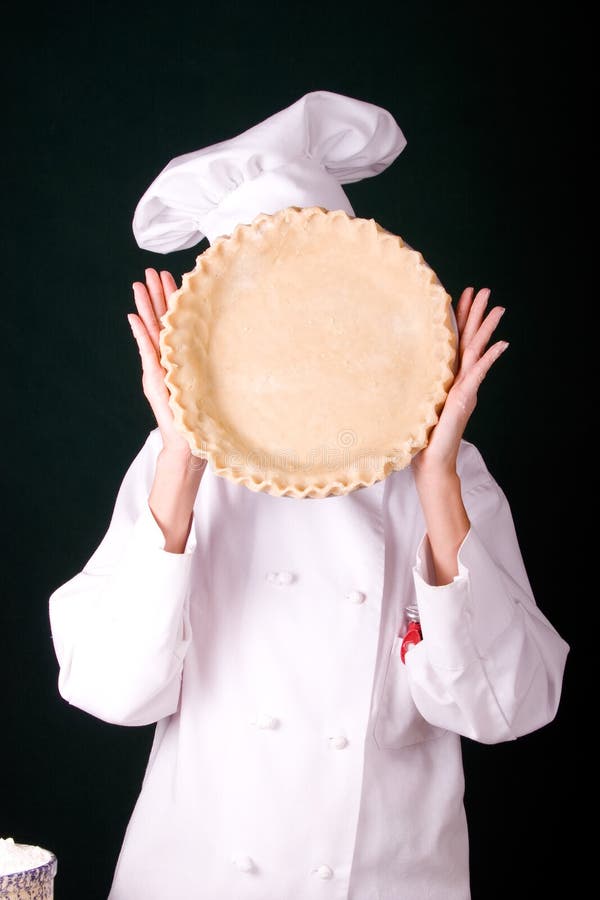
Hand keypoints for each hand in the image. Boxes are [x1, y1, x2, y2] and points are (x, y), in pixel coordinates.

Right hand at [128, 268, 193, 455]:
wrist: (188, 437)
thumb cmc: (201, 412)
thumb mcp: (205, 380)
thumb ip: (203, 362)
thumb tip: (220, 342)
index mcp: (181, 354)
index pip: (175, 320)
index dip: (172, 299)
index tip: (173, 276)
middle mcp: (168, 357)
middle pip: (160, 319)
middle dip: (155, 295)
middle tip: (150, 271)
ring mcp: (159, 366)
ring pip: (151, 330)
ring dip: (144, 307)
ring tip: (137, 285)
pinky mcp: (154, 377)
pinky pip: (147, 350)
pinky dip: (140, 334)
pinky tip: (134, 317)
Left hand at [412, 286, 508, 477]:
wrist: (429, 463)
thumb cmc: (418, 436)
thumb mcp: (412, 402)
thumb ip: (412, 386)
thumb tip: (391, 371)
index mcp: (447, 379)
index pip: (454, 342)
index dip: (457, 318)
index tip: (457, 294)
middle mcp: (458, 381)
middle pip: (469, 340)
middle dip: (476, 314)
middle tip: (484, 289)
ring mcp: (464, 389)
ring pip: (477, 351)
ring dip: (486, 329)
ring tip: (498, 307)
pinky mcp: (464, 400)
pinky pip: (478, 374)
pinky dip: (489, 358)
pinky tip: (501, 344)